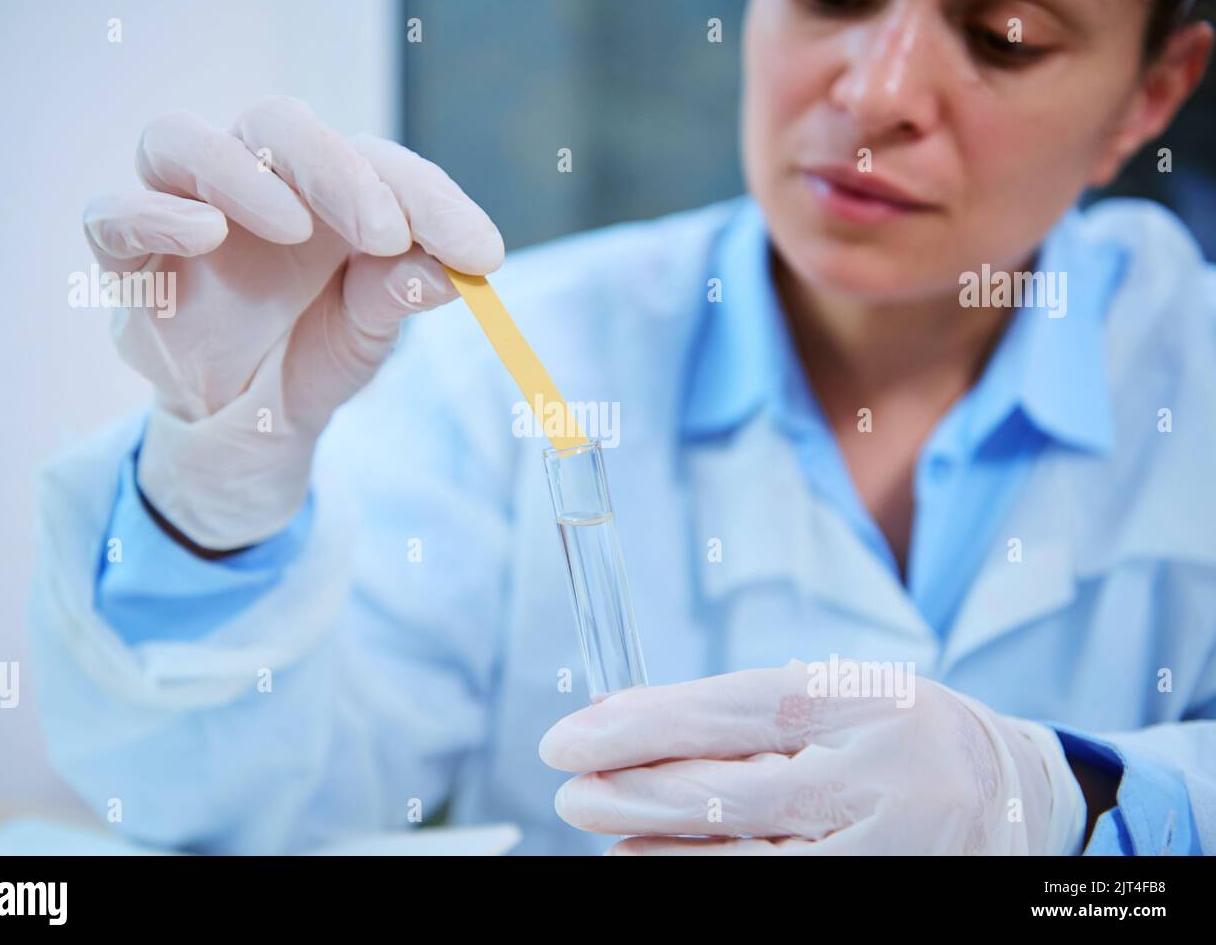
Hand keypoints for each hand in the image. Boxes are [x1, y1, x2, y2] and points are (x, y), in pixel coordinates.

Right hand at [83, 96, 502, 548]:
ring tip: (293, 227)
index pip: (378, 163)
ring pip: (181, 141)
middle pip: (276, 124)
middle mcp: (255, 182)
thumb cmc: (312, 355)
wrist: (242, 425)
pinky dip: (153, 216)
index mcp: (327, 189)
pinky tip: (204, 234)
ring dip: (240, 172)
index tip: (482, 253)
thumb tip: (453, 273)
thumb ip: (398, 295)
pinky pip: (114, 215)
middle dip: (337, 169)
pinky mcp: (129, 260)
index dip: (432, 200)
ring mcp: (185, 211)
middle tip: (387, 232)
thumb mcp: (367, 334)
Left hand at [539, 661, 1085, 854]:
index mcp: (861, 703)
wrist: (1018, 793)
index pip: (733, 713)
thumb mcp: (834, 695)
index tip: (569, 740)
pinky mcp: (883, 893)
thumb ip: (737, 712)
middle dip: (635, 796)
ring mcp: (886, 850)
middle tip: (572, 793)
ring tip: (606, 831)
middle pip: (734, 795)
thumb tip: (622, 717)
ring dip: (661, 848)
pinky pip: (780, 890)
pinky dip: (712, 876)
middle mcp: (878, 778)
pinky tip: (659, 862)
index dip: (641, 728)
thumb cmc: (899, 731)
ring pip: (749, 859)